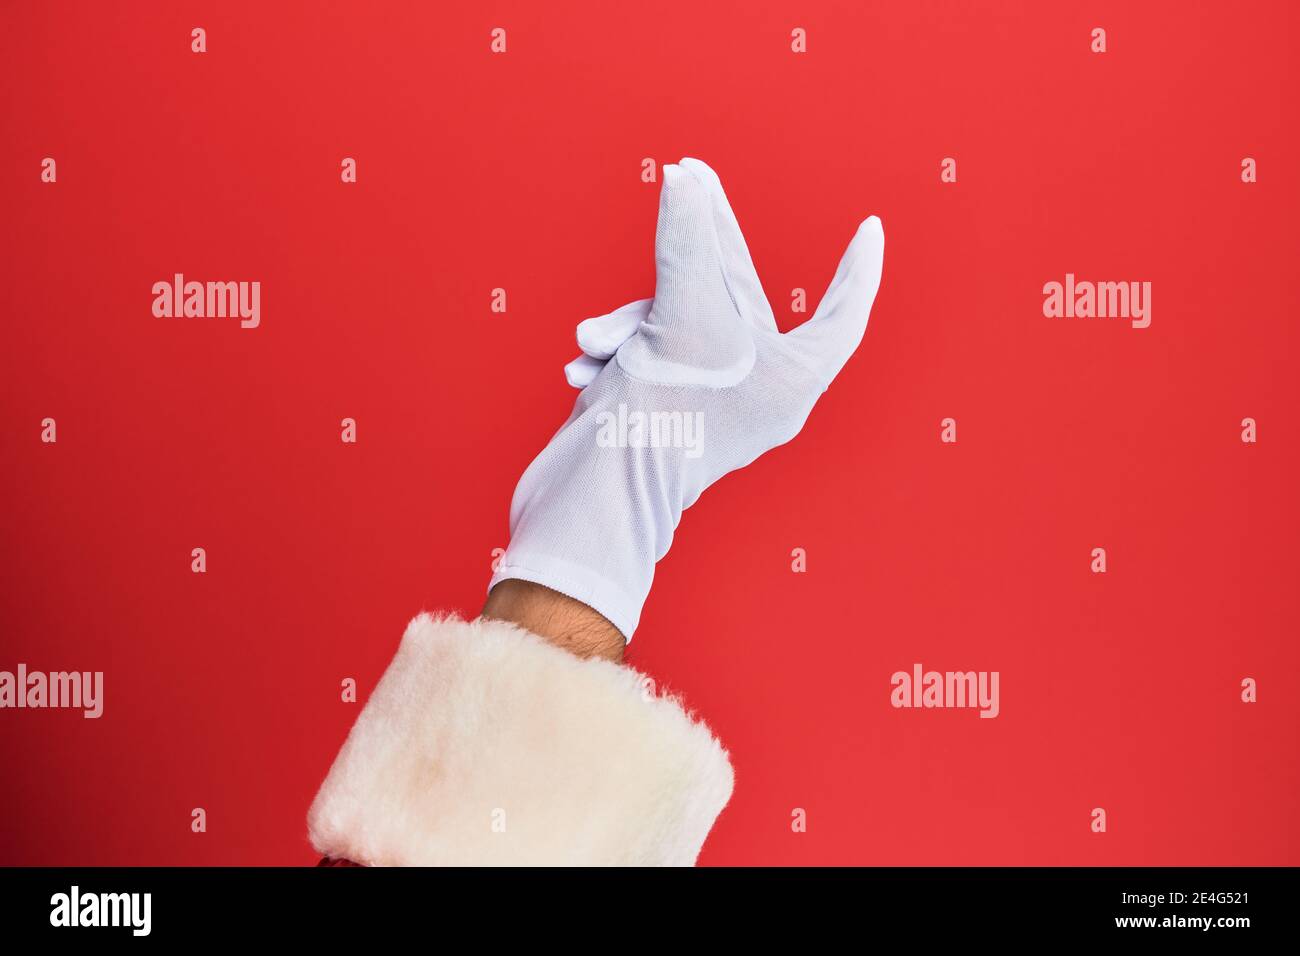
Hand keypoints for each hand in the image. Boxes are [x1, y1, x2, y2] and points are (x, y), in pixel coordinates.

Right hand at [489, 157, 884, 638]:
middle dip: (699, 245)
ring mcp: (711, 400)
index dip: (858, 270)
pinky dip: (617, 351)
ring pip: (676, 319)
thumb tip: (684, 178)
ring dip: (630, 324)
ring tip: (596, 343)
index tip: (870, 228)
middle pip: (739, 294)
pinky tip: (584, 367)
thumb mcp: (678, 315)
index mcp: (792, 380)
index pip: (843, 314)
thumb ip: (686, 241)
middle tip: (687, 174)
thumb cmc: (656, 418)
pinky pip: (648, 351)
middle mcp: (758, 390)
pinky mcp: (666, 406)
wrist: (593, 497)